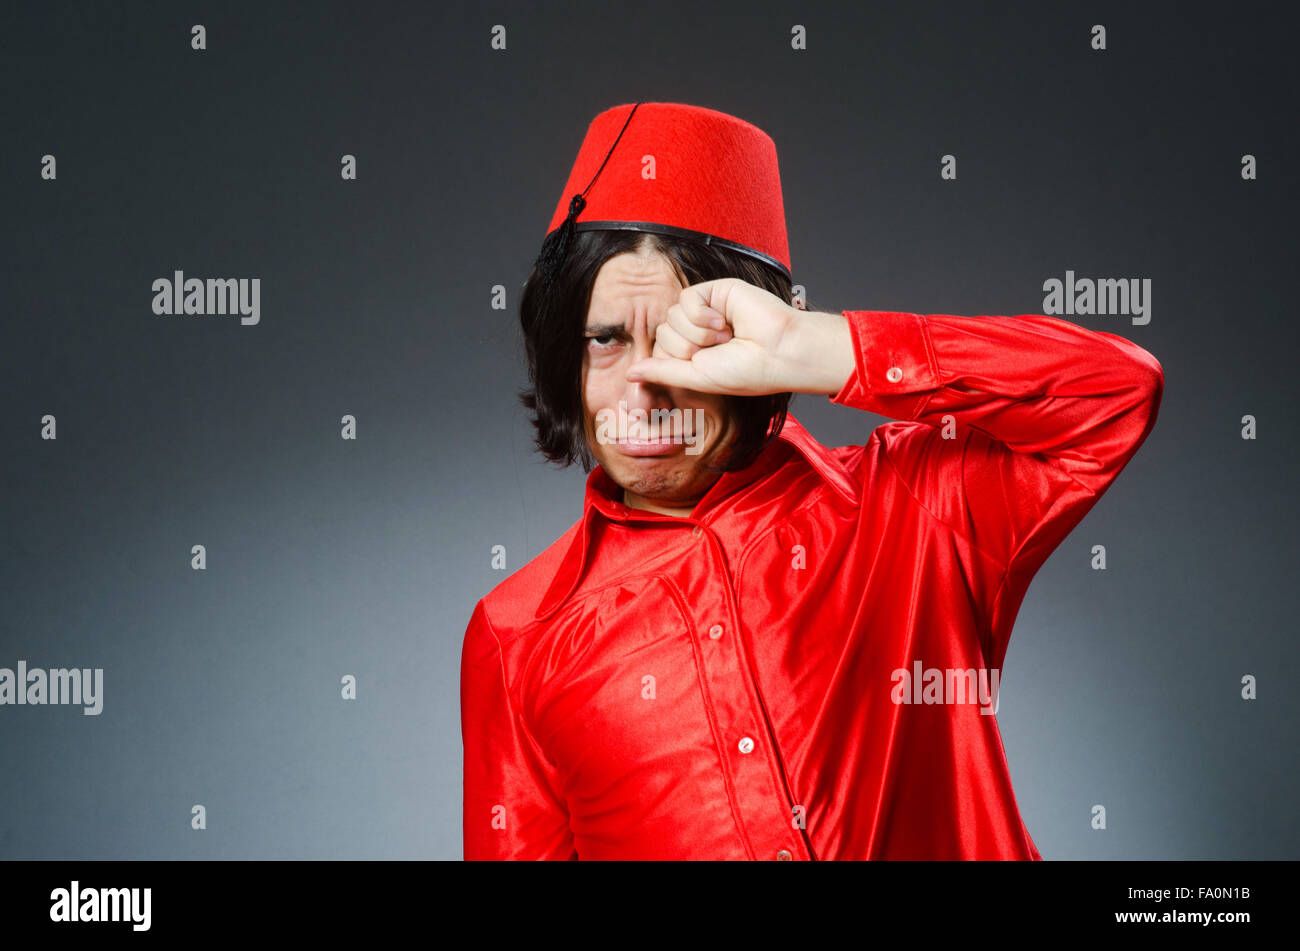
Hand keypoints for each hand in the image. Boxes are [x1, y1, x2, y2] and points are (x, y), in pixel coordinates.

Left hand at [626, 278, 854, 395]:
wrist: (779, 352)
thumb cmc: (746, 372)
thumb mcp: (697, 378)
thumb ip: (662, 372)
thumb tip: (630, 374)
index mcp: (694, 353)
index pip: (660, 351)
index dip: (674, 360)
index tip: (701, 368)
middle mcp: (697, 331)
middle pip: (663, 333)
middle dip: (688, 348)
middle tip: (719, 351)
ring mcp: (706, 310)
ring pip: (672, 316)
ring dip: (698, 333)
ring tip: (727, 337)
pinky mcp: (715, 291)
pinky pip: (685, 298)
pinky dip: (701, 315)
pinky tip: (724, 322)